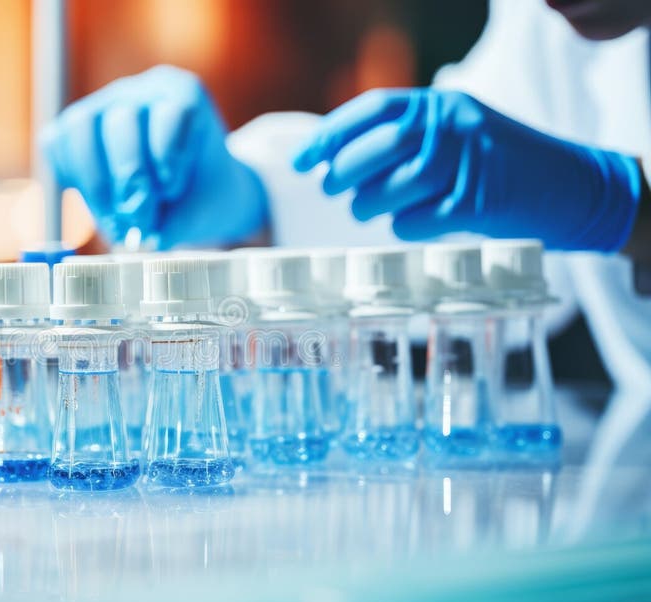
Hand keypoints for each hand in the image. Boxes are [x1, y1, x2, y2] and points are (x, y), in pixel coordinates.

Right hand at [41, 65, 265, 247]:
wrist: (189, 195)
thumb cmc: (200, 196)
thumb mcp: (202, 210)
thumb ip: (177, 221)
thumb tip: (139, 237)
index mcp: (183, 96)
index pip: (172, 112)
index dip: (168, 155)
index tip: (171, 191)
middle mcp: (140, 93)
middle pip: (123, 121)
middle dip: (129, 178)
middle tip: (141, 221)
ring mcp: (102, 105)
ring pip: (82, 126)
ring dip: (96, 182)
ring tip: (115, 223)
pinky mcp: (73, 128)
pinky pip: (57, 144)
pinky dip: (71, 178)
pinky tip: (98, 204)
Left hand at [293, 88, 640, 250]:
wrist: (570, 188)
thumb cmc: (498, 167)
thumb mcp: (453, 136)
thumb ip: (403, 143)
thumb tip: (332, 164)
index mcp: (441, 105)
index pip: (372, 111)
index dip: (329, 137)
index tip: (300, 162)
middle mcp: (453, 125)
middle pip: (377, 148)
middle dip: (344, 173)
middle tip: (333, 190)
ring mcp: (467, 163)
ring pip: (392, 188)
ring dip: (370, 205)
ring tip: (370, 210)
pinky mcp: (477, 203)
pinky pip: (416, 220)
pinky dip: (405, 227)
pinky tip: (413, 223)